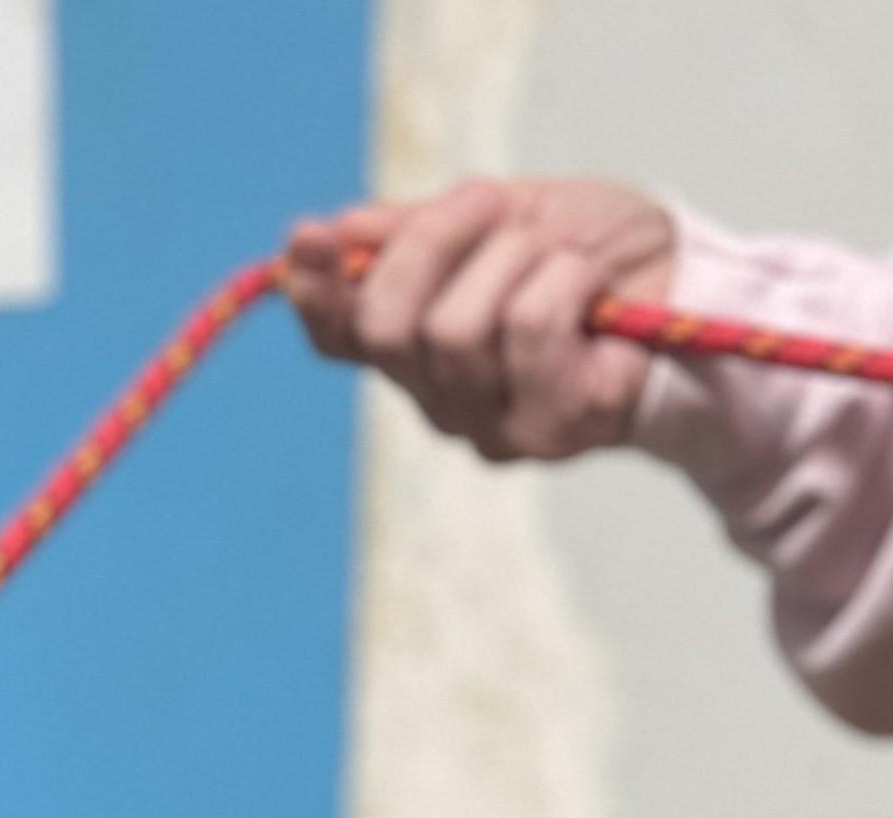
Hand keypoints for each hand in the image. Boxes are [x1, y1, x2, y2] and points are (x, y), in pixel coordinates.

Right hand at [284, 178, 677, 460]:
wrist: (694, 286)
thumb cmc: (598, 256)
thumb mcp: (502, 218)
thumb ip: (419, 230)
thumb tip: (333, 233)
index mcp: (419, 354)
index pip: (339, 338)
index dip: (316, 292)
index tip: (308, 238)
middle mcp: (441, 403)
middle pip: (385, 328)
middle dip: (433, 241)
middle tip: (488, 202)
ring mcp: (490, 428)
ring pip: (456, 327)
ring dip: (518, 258)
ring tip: (564, 257)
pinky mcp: (548, 430)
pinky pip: (527, 328)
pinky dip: (565, 281)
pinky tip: (594, 292)